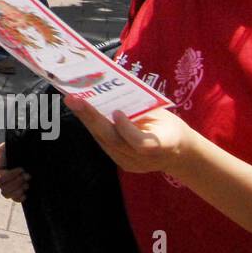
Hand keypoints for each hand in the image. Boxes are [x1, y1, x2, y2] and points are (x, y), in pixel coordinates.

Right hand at [0, 142, 29, 201]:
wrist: (30, 151)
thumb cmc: (15, 149)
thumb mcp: (4, 151)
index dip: (10, 175)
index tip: (21, 169)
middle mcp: (2, 179)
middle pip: (3, 188)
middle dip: (16, 182)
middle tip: (27, 175)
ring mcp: (10, 186)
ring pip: (7, 195)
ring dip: (18, 189)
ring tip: (27, 182)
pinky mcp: (18, 191)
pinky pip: (14, 199)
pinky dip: (19, 197)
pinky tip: (25, 193)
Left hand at [65, 96, 191, 176]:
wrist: (178, 153)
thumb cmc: (168, 126)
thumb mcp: (163, 115)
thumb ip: (142, 107)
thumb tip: (112, 87)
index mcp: (165, 144)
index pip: (143, 143)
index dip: (127, 130)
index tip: (117, 113)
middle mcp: (147, 159)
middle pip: (115, 141)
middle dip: (92, 119)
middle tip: (74, 99)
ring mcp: (134, 164)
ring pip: (105, 142)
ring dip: (87, 120)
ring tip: (73, 101)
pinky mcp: (124, 165)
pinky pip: (104, 144)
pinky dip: (93, 127)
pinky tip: (82, 112)